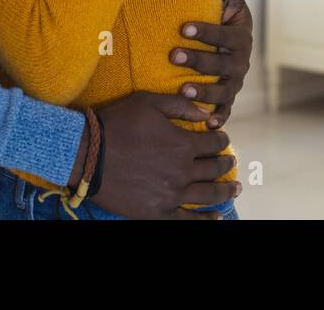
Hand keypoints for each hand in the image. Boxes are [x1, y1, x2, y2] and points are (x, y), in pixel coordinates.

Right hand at [85, 91, 238, 219]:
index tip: (223, 139)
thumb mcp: (149, 103)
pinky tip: (217, 218)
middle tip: (231, 162)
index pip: (214, 142)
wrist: (88, 155)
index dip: (222, 140)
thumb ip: (181, 106)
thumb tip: (209, 114)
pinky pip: (189, 220)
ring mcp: (172, 194)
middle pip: (214, 169)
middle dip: (226, 163)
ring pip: (208, 195)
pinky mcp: (158, 212)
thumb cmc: (117, 124)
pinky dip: (206, 220)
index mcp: (183, 144)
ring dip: (225, 191)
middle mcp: (182, 171)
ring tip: (235, 188)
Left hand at [172, 0, 252, 127]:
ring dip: (205, 92)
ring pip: (223, 90)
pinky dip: (218, 119)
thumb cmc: (223, 19)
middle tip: (174, 55)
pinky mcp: (227, 100)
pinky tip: (206, 124)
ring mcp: (234, 82)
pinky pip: (224, 112)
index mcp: (240, 35)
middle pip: (223, 64)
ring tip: (183, 90)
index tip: (183, 28)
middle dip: (199, 60)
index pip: (224, 34)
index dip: (206, 31)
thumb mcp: (227, 1)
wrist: (228, 47)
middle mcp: (241, 61)